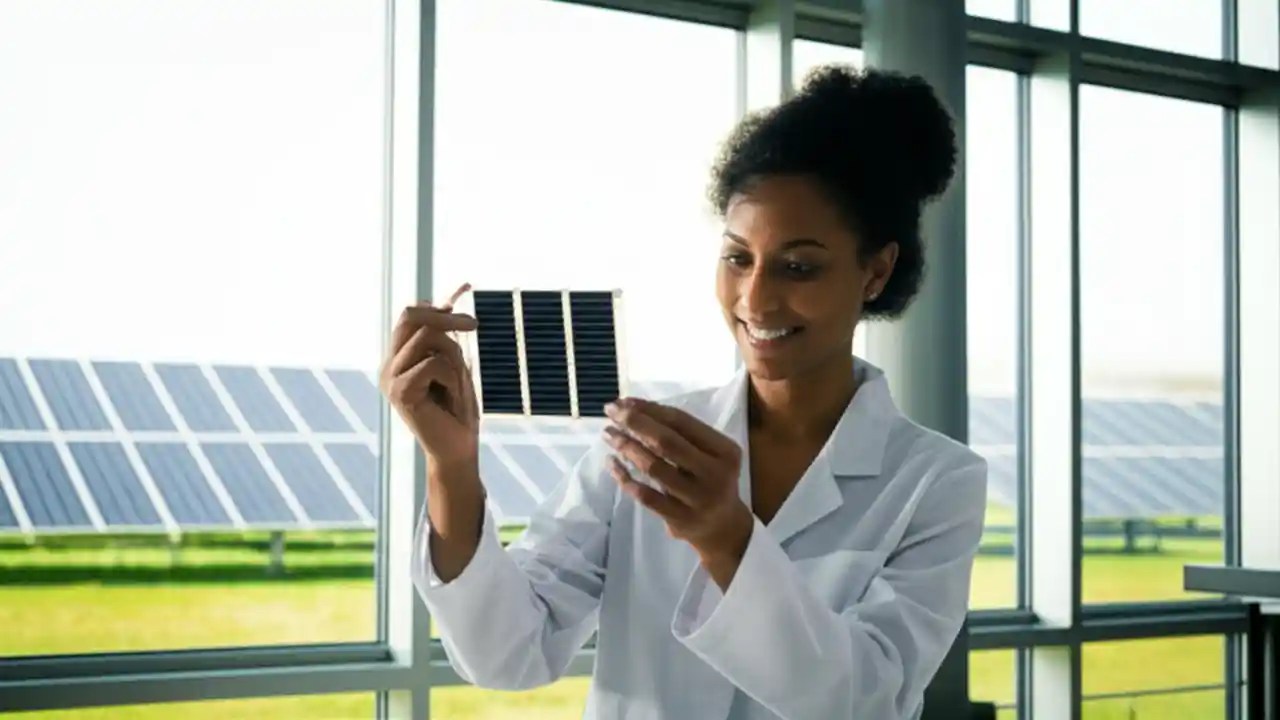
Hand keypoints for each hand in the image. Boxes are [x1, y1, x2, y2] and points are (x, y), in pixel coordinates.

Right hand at [379, 283, 480, 466]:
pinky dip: (454, 377)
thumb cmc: (458, 409)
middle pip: (411, 315)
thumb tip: (439, 299)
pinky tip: (452, 398)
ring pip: (429, 337)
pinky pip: (435, 363)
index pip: (411, 314)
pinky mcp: (400, 392)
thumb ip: (443, 336)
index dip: (439, 301)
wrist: (457, 448)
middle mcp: (388, 365)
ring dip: (455, 356)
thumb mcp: (454, 363)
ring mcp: (390, 378)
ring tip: (458, 383)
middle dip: (448, 316)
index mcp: (398, 357)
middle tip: (475, 326)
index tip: (467, 288)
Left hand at [601, 398, 753, 574]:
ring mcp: (696, 499)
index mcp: (725, 451)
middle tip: (611, 412)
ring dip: (627, 447)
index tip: (624, 401)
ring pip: (654, 468)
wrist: (724, 528)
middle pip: (667, 442)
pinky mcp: (679, 519)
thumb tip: (633, 407)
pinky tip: (612, 463)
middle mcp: (713, 474)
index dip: (650, 409)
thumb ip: (681, 433)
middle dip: (635, 423)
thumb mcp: (711, 453)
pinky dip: (625, 478)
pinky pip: (645, 495)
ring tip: (610, 434)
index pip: (682, 422)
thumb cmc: (711, 479)